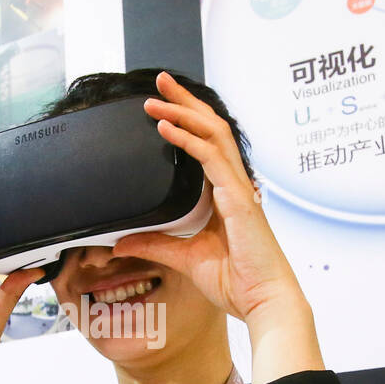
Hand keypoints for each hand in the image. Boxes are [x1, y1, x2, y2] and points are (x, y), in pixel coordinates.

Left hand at [110, 72, 322, 381]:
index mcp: (224, 195)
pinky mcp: (238, 199)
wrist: (263, 302)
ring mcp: (238, 189)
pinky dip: (188, 140)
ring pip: (212, 134)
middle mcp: (233, 185)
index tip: (162, 104)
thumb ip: (155, 246)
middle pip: (211, 127)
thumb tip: (121, 242)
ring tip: (154, 100)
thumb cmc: (238, 283)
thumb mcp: (184, 259)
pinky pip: (211, 159)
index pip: (205, 144)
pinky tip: (166, 128)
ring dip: (182, 112)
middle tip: (160, 81)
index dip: (186, 119)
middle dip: (186, 101)